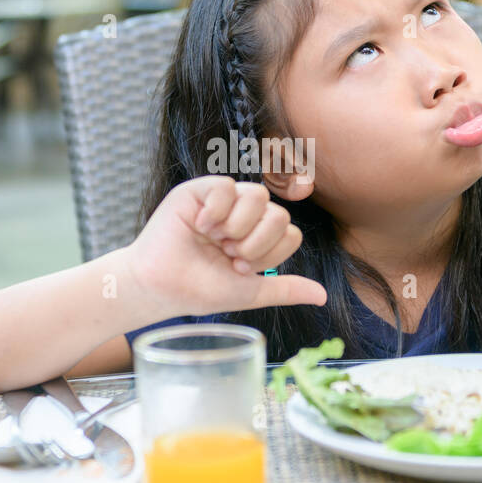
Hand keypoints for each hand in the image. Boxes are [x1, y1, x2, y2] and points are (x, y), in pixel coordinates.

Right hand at [122, 175, 327, 318]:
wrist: (159, 286)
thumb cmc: (198, 289)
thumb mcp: (249, 292)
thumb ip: (284, 289)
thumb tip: (322, 296)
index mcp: (257, 237)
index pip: (289, 232)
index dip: (270, 252)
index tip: (241, 268)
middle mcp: (243, 217)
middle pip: (279, 214)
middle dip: (257, 242)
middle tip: (229, 254)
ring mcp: (222, 202)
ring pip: (257, 196)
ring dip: (239, 226)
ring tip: (216, 240)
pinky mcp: (199, 190)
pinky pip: (227, 186)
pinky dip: (217, 210)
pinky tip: (200, 226)